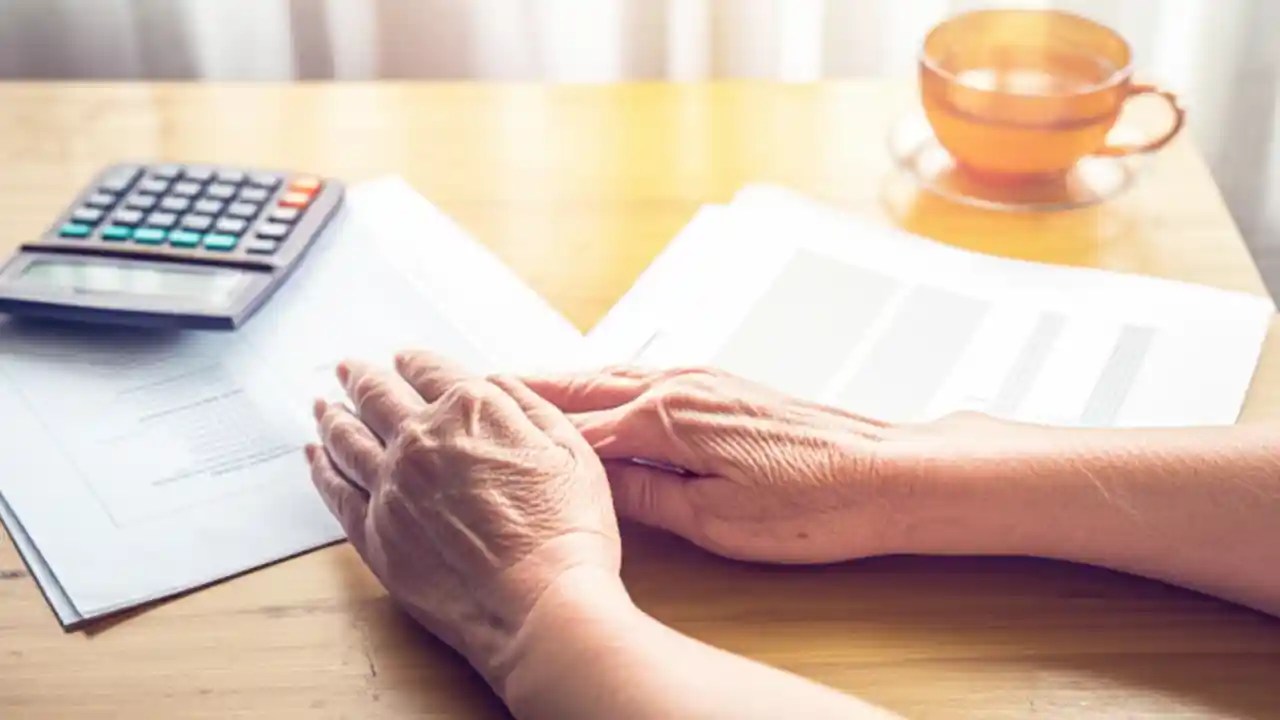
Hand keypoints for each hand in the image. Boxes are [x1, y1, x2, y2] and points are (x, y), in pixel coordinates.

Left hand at [307, 351, 620, 686]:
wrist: (540, 604)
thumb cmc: (567, 534)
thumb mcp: (571, 451)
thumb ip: (530, 407)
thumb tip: (499, 383)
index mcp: (471, 411)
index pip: (431, 371)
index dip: (415, 362)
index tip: (404, 359)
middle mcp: (423, 440)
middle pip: (379, 397)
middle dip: (361, 378)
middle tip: (347, 369)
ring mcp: (391, 486)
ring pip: (347, 439)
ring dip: (332, 417)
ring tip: (322, 407)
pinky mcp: (374, 532)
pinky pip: (334, 490)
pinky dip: (320, 468)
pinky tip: (314, 458)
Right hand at [523, 367, 1000, 562]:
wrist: (885, 474)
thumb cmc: (811, 503)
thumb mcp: (714, 517)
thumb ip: (645, 493)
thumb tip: (590, 480)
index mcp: (668, 416)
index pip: (575, 427)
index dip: (525, 432)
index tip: (479, 428)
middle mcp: (679, 385)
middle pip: (584, 385)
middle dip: (529, 388)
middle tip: (474, 387)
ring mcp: (702, 380)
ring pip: (613, 376)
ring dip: (565, 382)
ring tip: (520, 388)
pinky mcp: (722, 388)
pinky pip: (644, 380)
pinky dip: (606, 386)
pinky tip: (597, 398)